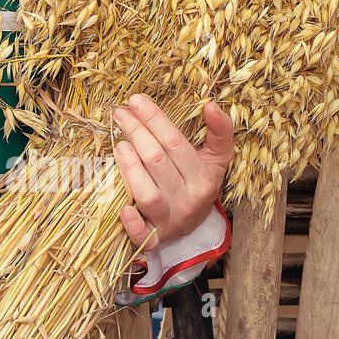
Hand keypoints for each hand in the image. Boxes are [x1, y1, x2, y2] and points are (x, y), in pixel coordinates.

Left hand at [112, 94, 232, 250]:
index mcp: (203, 178)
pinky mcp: (154, 238)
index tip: (136, 101)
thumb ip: (220, 132)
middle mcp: (188, 200)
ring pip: (147, 193)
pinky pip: (143, 236)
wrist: (195, 226)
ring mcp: (170, 221)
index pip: (175, 143)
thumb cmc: (199, 184)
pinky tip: (123, 209)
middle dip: (136, 133)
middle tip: (120, 114)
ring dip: (130, 167)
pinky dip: (132, 224)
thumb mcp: (216, 158)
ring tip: (119, 144)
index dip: (154, 119)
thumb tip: (211, 105)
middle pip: (157, 162)